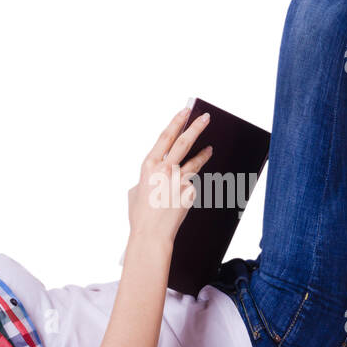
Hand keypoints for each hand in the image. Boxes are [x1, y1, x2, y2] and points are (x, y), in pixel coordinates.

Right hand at [126, 107, 212, 245]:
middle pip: (184, 141)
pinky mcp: (190, 192)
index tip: (186, 111)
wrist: (152, 234)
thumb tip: (154, 174)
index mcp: (149, 165)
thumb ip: (146, 177)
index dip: (177, 121)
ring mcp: (179, 180)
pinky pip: (192, 184)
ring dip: (204, 153)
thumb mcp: (136, 191)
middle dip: (196, 127)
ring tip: (210, 148)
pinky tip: (187, 190)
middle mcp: (165, 169)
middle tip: (206, 117)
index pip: (166, 136)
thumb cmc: (141, 215)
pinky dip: (191, 184)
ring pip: (195, 161)